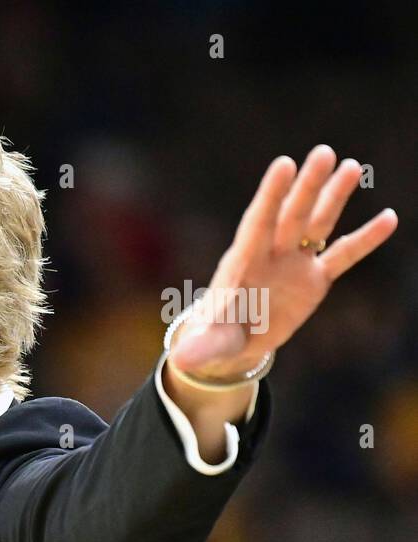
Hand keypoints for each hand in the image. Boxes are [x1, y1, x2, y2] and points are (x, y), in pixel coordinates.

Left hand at [169, 145, 397, 379]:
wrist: (233, 343)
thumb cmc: (216, 336)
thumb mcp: (208, 343)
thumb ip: (201, 346)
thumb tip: (182, 358)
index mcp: (242, 263)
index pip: (258, 223)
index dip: (270, 195)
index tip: (283, 164)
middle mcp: (270, 255)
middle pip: (290, 216)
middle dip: (306, 187)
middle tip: (324, 152)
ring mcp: (294, 264)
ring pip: (316, 225)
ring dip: (333, 198)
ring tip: (352, 166)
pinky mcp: (314, 279)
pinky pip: (343, 256)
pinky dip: (365, 240)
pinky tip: (389, 218)